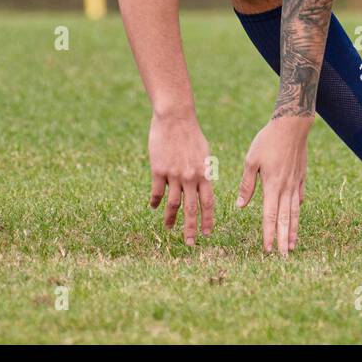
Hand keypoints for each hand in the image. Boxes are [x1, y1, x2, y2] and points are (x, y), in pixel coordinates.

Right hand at [148, 112, 214, 245]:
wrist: (175, 117)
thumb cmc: (191, 133)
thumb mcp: (204, 153)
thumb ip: (203, 171)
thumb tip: (202, 186)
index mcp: (204, 173)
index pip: (208, 203)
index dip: (207, 220)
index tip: (207, 234)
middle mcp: (190, 177)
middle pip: (191, 210)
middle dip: (191, 229)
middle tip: (190, 244)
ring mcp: (174, 175)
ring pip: (173, 204)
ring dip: (171, 218)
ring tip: (169, 228)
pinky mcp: (158, 170)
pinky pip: (156, 192)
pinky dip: (155, 201)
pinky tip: (154, 207)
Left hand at [237, 115, 312, 255]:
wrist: (292, 125)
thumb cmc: (268, 140)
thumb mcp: (251, 161)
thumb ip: (247, 185)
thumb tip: (241, 205)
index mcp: (272, 186)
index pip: (269, 216)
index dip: (268, 234)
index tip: (267, 250)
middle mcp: (286, 188)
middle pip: (284, 219)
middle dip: (282, 239)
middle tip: (283, 257)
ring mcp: (296, 183)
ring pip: (295, 212)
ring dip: (293, 230)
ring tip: (292, 245)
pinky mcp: (301, 177)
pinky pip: (299, 198)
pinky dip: (297, 210)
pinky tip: (296, 217)